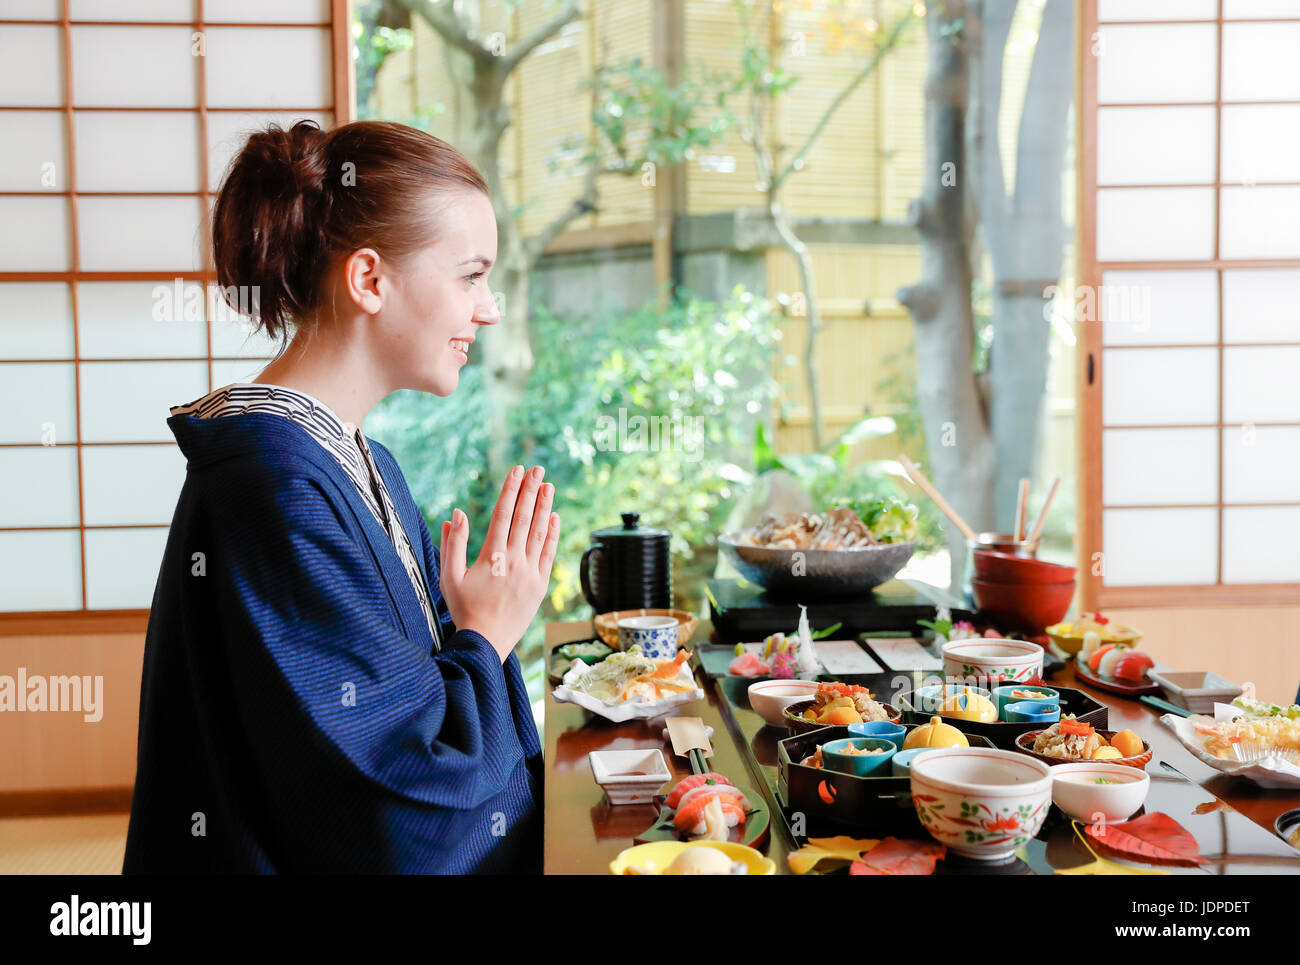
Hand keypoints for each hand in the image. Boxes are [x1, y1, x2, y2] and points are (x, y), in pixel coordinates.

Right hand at [439, 465, 559, 661]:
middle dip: (531, 490)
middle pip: (524, 517)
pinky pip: (549, 553)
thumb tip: (457, 514)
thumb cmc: (464, 610)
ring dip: (544, 506)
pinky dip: (552, 534)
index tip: (517, 471)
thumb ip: (453, 544)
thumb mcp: (450, 577)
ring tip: (548, 486)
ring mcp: (530, 572)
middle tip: (538, 469)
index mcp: (491, 556)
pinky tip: (554, 517)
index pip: (503, 514)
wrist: (486, 642)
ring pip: (539, 532)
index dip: (511, 490)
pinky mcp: (540, 585)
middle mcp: (514, 560)